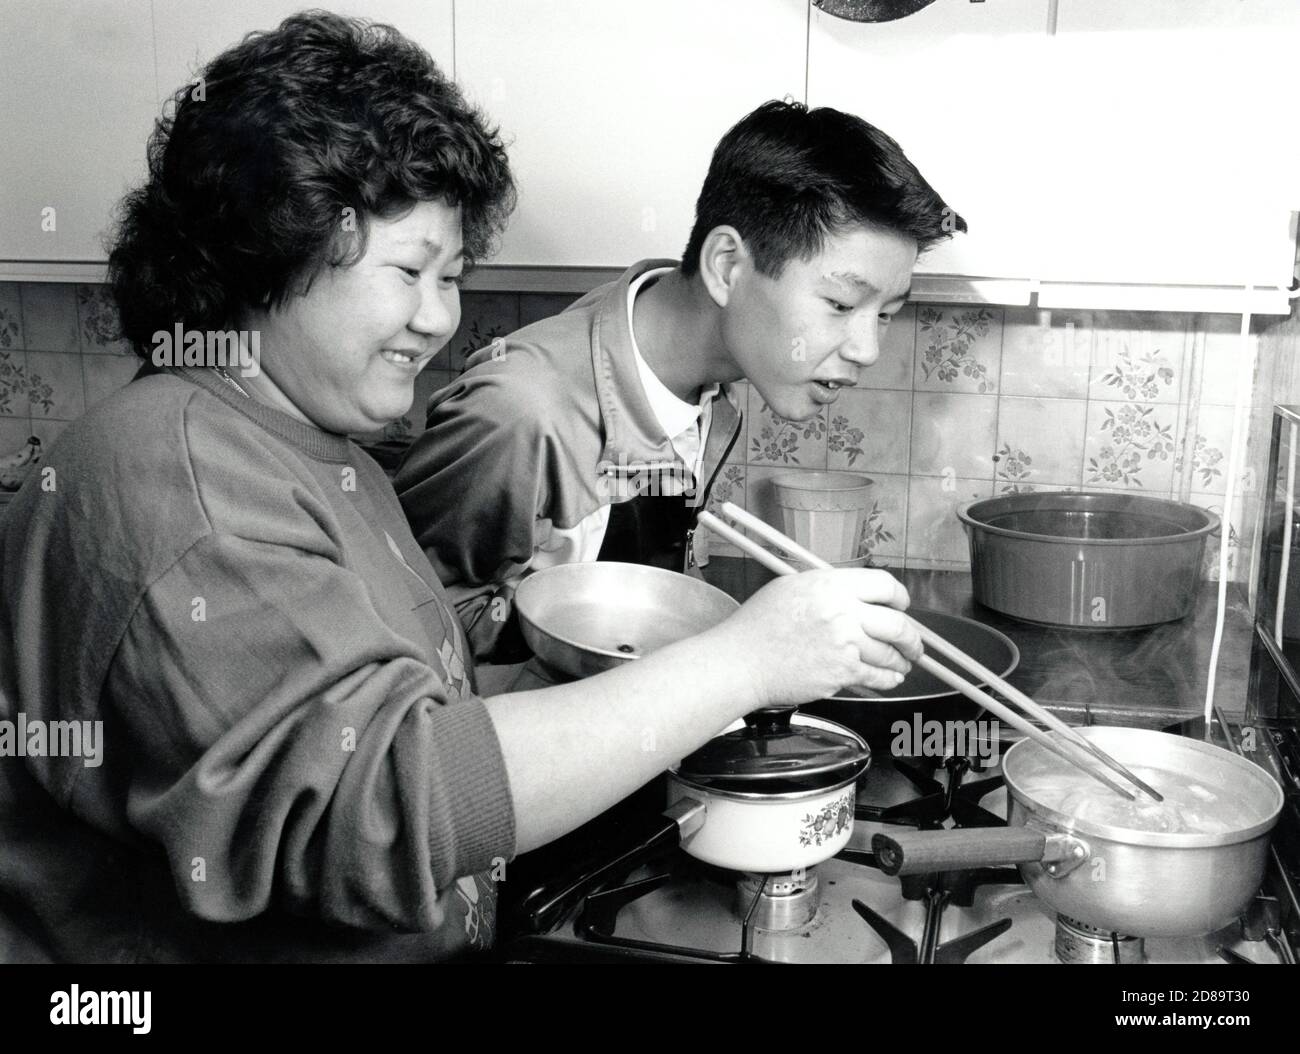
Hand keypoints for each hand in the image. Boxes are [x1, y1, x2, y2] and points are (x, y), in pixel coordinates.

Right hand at [711, 569, 922, 707]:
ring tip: (903, 663)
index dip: (899, 597)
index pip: (884, 584)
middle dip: (911, 637)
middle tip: (913, 643)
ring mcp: (845, 644)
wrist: (741, 661)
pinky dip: (888, 679)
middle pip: (897, 624)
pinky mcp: (841, 673)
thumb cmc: (758, 626)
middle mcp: (843, 612)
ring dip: (901, 661)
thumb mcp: (791, 587)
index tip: (902, 606)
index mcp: (831, 585)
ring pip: (889, 653)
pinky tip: (890, 678)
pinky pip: (876, 677)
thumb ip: (828, 588)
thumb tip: (856, 596)